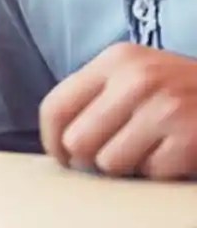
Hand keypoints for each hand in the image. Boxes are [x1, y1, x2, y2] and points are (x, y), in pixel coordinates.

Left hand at [40, 42, 196, 179]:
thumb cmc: (180, 90)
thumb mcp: (136, 74)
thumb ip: (96, 96)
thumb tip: (57, 140)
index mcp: (116, 60)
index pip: (56, 107)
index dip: (51, 141)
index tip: (62, 156)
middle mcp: (137, 79)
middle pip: (77, 141)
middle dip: (92, 156)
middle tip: (115, 152)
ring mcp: (165, 109)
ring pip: (110, 163)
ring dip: (129, 165)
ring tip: (149, 147)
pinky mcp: (189, 139)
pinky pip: (150, 174)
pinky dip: (161, 171)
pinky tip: (175, 151)